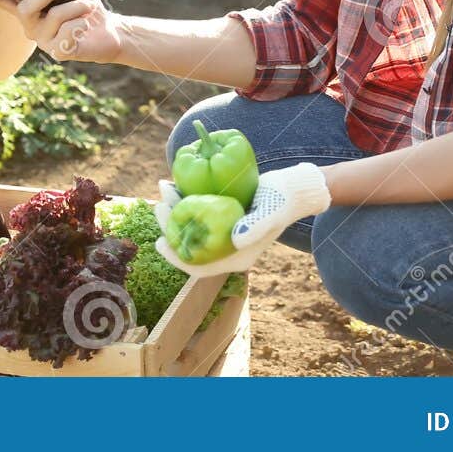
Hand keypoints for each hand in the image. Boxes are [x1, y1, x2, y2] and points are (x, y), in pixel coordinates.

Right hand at [0, 0, 123, 63]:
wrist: (109, 31)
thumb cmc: (85, 8)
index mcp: (31, 11)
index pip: (5, 1)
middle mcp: (32, 27)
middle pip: (26, 8)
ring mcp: (44, 42)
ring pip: (54, 16)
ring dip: (76, 6)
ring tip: (88, 7)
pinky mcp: (59, 53)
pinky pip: (68, 32)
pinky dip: (82, 22)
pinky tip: (86, 25)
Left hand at [153, 163, 330, 276]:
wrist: (293, 188)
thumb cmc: (283, 200)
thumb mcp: (270, 212)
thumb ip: (255, 228)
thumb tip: (236, 240)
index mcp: (236, 257)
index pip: (200, 267)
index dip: (176, 258)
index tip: (159, 242)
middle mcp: (226, 248)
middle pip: (190, 244)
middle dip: (170, 226)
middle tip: (160, 204)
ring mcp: (223, 231)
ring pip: (191, 225)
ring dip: (174, 209)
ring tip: (165, 187)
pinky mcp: (221, 216)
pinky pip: (197, 212)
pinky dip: (185, 199)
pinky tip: (176, 184)